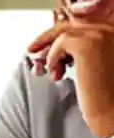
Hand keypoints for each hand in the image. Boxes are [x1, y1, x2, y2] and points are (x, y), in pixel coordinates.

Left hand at [27, 19, 113, 137]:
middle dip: (49, 39)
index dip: (59, 35)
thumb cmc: (102, 94)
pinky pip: (60, 42)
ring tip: (51, 71)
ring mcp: (100, 35)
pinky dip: (52, 57)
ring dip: (50, 52)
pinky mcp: (87, 44)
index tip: (43, 45)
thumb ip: (79, 49)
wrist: (111, 113)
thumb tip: (53, 38)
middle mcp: (111, 30)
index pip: (81, 24)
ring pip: (63, 33)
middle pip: (70, 25)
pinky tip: (56, 74)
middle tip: (31, 50)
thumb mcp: (93, 64)